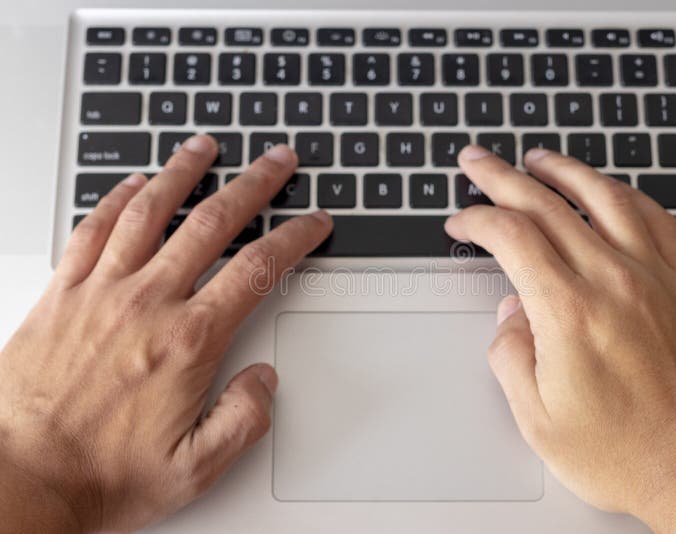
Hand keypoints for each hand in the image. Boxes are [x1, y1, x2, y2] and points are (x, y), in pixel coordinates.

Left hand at [0, 136, 331, 531]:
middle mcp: (146, 304)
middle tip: (277, 160)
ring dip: (184, 172)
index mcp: (187, 341)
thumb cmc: (101, 474)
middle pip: (213, 222)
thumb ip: (243, 421)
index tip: (313, 223)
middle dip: (255, 184)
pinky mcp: (62, 294)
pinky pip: (93, 228)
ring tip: (205, 147)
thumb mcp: (194, 469)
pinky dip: (117, 198)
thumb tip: (265, 379)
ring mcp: (100, 292)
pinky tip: (134, 184)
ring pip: (151, 210)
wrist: (21, 479)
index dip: (295, 237)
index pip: (257, 270)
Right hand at [447, 145, 675, 531]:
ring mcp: (655, 278)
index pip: (511, 237)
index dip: (476, 220)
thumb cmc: (628, 454)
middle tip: (478, 161)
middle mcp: (613, 283)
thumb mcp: (539, 419)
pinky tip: (610, 190)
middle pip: (546, 205)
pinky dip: (626, 194)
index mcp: (569, 313)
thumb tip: (510, 316)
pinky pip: (656, 219)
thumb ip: (511, 356)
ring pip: (604, 197)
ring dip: (564, 170)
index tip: (461, 222)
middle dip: (501, 177)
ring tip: (538, 158)